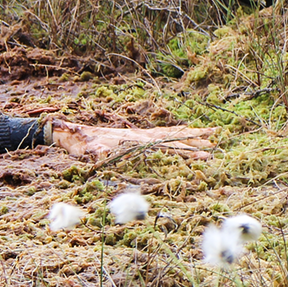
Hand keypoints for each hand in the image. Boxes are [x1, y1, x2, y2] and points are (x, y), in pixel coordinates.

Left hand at [49, 120, 216, 159]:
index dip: (187, 148)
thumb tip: (102, 152)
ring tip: (207, 135)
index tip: (206, 150)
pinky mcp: (132, 137)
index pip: (167, 143)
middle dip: (195, 140)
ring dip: (187, 135)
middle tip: (216, 142)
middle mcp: (140, 134)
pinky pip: (158, 135)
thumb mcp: (87, 150)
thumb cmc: (79, 144)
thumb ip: (96, 151)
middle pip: (173, 137)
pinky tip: (179, 135)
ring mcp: (137, 134)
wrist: (71, 133)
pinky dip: (172, 134)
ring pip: (168, 134)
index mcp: (136, 139)